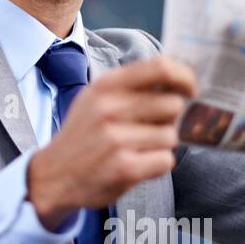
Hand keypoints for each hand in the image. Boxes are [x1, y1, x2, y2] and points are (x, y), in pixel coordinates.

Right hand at [27, 56, 197, 229]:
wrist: (54, 175)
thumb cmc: (84, 135)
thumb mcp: (95, 99)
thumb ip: (131, 86)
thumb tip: (178, 81)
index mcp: (105, 85)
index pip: (160, 67)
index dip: (185, 77)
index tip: (190, 90)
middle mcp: (109, 108)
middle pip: (172, 105)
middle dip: (169, 119)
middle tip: (150, 128)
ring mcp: (116, 139)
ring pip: (171, 135)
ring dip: (161, 145)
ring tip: (137, 148)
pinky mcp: (124, 168)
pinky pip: (166, 160)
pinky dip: (157, 164)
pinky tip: (137, 164)